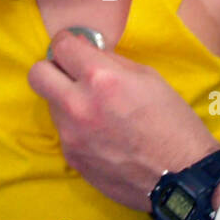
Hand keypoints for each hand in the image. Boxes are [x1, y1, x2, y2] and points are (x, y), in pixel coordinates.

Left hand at [28, 29, 219, 210]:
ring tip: (98, 111)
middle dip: (52, 68)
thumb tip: (84, 49)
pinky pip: (64, 133)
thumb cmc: (173, 122)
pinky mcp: (72, 158)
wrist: (182, 177)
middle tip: (71, 74)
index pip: (61, 46)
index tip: (74, 47)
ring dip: (67, 101)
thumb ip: (111, 61)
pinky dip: (77, 128)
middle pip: (37, 74)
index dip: (68, 42)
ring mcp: (71, 136)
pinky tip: (103, 136)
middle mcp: (77, 105)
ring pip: (51, 105)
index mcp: (100, 79)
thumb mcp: (149, 78)